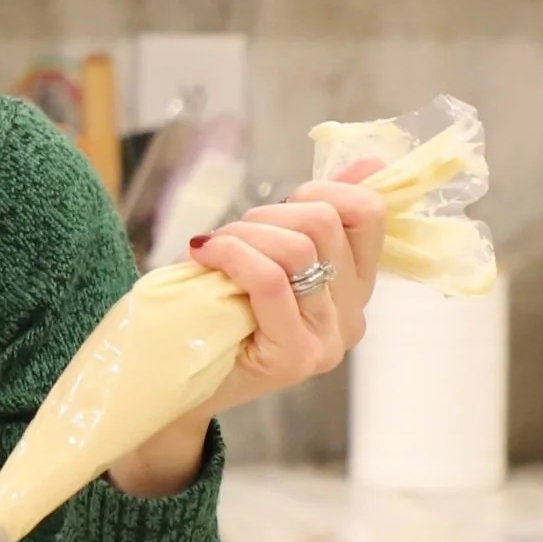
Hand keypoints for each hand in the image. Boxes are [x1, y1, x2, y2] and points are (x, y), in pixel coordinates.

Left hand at [108, 162, 386, 497]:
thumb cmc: (216, 311)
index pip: (369, 213)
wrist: (174, 381)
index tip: (282, 201)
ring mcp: (328, 342)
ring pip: (298, 248)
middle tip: (231, 235)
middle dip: (268, 213)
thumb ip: (319, 213)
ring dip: (244, 233)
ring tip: (213, 251)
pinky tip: (203, 255)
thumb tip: (367, 160)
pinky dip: (232, 254)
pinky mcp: (296, 357)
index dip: (324, 188)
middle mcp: (353, 318)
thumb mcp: (268, 254)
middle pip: (326, 222)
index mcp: (356, 288)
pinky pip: (271, 280)